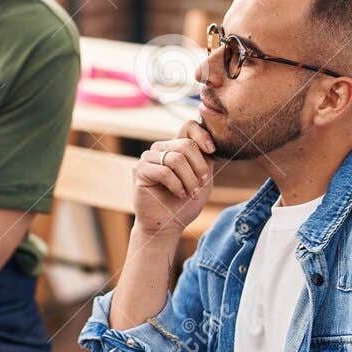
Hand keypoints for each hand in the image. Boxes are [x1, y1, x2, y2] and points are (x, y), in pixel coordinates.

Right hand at [132, 120, 214, 240]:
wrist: (168, 225)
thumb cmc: (185, 204)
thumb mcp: (203, 179)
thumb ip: (205, 159)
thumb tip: (210, 144)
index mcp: (176, 147)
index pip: (189, 126)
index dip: (202, 135)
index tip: (212, 151)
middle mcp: (161, 148)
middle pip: (186, 145)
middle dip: (198, 168)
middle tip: (200, 186)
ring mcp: (148, 158)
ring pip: (176, 158)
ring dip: (189, 179)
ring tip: (190, 192)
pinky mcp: (139, 170)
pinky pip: (164, 171)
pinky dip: (176, 185)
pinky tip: (179, 194)